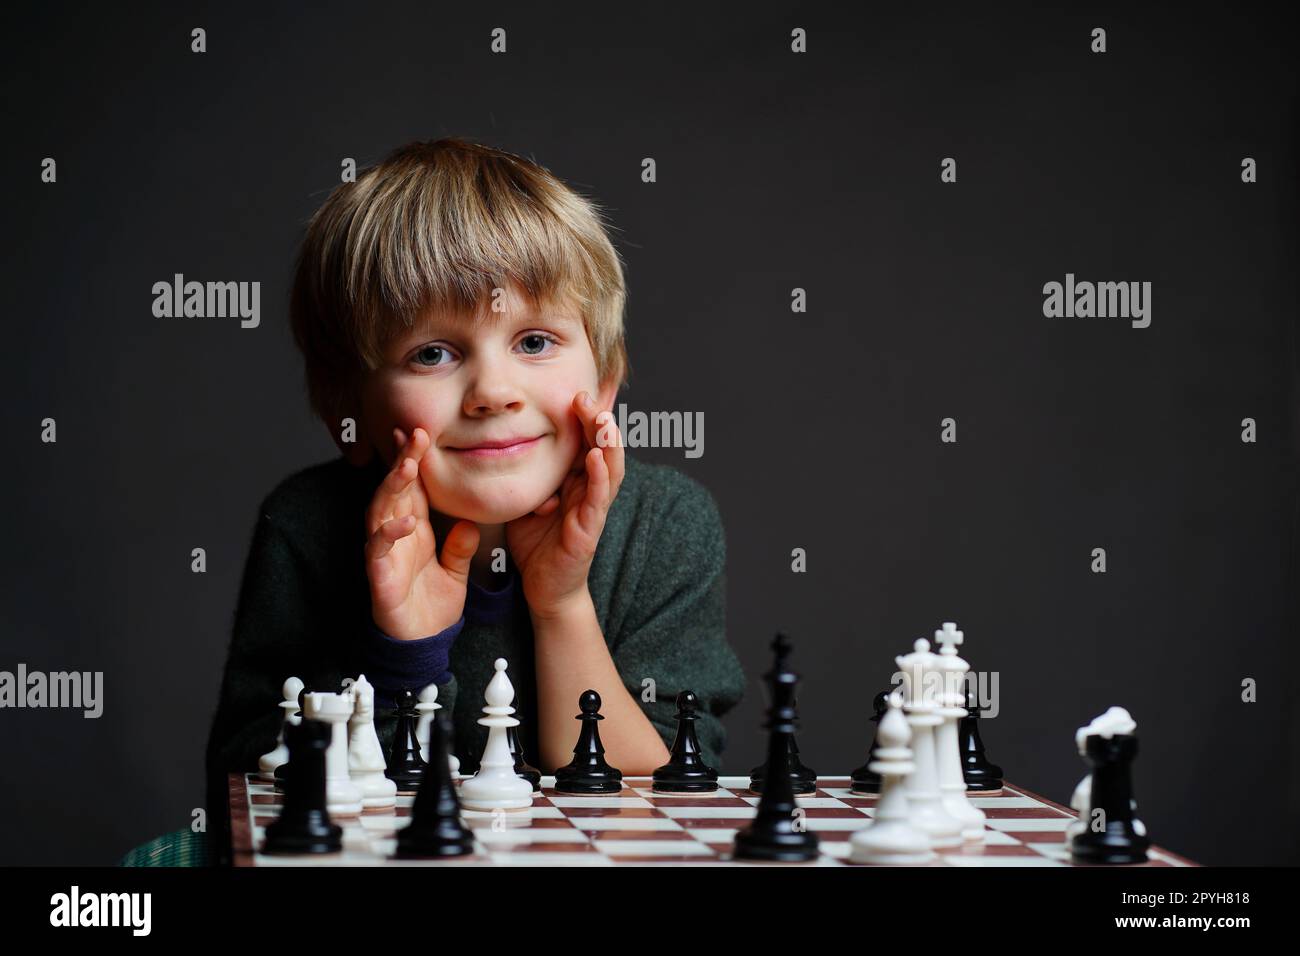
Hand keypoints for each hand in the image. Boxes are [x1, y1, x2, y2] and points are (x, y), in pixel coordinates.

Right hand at [365, 427, 479, 639]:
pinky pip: (379, 550)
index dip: (414, 460)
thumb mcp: (456, 570)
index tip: (422, 432)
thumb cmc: (433, 607)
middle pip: (394, 490)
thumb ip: (461, 545)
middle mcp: (394, 536)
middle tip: (415, 434)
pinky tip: (404, 521)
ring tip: (406, 465)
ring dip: (392, 487)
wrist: (424, 645)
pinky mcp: (379, 576)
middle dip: (403, 461)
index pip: (411, 487)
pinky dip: (389, 533)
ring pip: (380, 511)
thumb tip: (470, 522)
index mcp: (412, 529)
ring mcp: (384, 554)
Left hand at [506, 391, 624, 619]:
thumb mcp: (526, 497)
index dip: (582, 418)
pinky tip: (596, 458)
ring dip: (607, 442)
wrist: (544, 587)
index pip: (584, 441)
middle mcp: (590, 490)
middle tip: (584, 396)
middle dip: (597, 420)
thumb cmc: (536, 542)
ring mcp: (593, 509)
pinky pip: (598, 499)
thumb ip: (525, 472)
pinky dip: (600, 476)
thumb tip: (504, 441)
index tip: (572, 393)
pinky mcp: (589, 530)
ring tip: (602, 419)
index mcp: (575, 480)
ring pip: (609, 469)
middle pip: (601, 447)